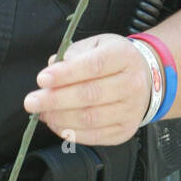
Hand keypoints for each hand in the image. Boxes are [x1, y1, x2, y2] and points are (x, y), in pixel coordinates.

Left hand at [23, 33, 150, 145]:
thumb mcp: (98, 44)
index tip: (42, 79)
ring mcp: (131, 111)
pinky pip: (94, 136)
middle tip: (31, 102)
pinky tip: (56, 124)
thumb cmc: (115, 60)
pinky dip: (71, 132)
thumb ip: (73, 53)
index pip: (94, 66)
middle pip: (90, 95)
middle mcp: (132, 84)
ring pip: (90, 118)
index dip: (66, 74)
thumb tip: (51, 69)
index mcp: (124, 56)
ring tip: (41, 113)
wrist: (149, 80)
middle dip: (55, 100)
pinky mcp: (125, 131)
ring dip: (60, 118)